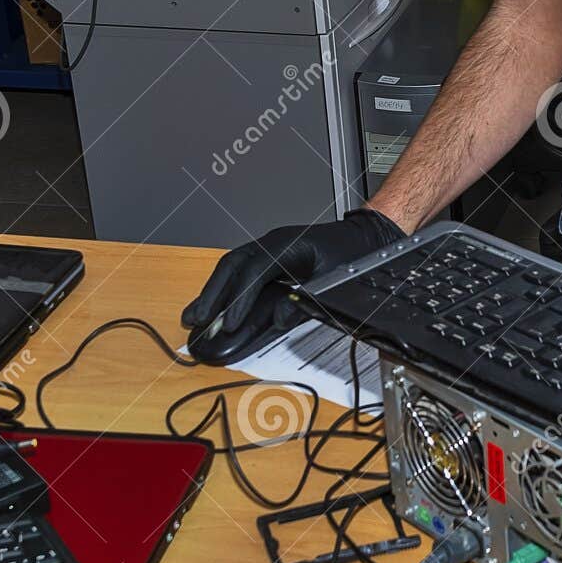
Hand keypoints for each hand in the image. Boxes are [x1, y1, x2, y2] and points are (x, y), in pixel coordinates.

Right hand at [181, 209, 405, 364]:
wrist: (367, 238)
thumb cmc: (355, 255)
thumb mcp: (335, 282)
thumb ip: (306, 302)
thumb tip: (277, 320)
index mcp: (289, 245)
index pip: (255, 272)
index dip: (240, 299)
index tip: (229, 323)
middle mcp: (273, 243)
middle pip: (232, 266)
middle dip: (212, 295)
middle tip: (196, 321)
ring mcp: (270, 249)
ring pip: (232, 268)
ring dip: (212, 293)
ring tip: (194, 317)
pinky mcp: (271, 259)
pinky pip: (241, 273)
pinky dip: (226, 290)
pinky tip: (214, 306)